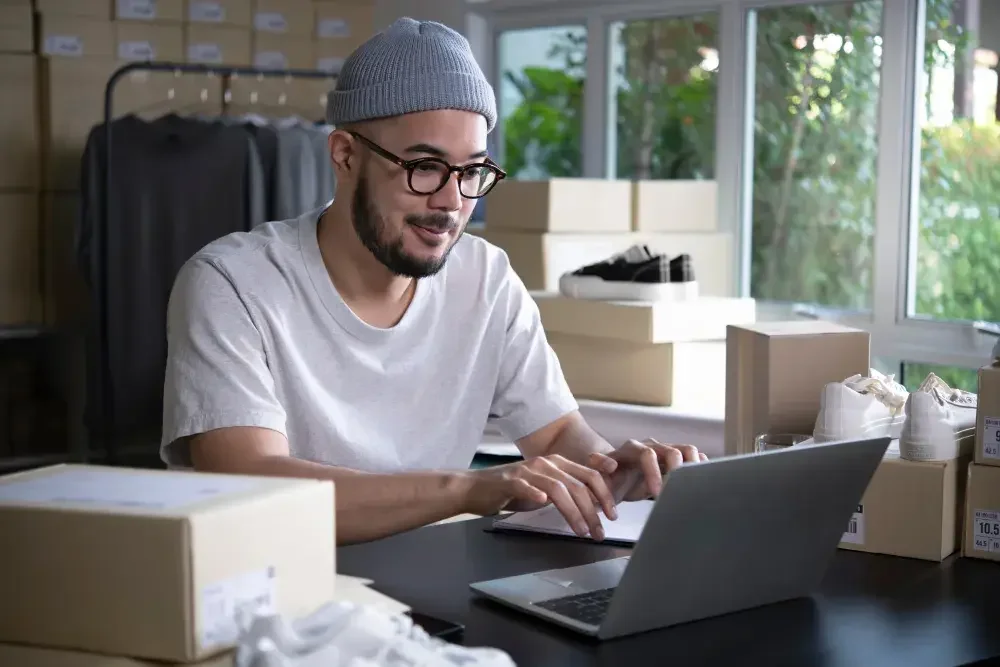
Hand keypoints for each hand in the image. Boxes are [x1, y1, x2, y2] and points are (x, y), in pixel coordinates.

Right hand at [460, 455, 618, 539]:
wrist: (475, 489)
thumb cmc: (510, 491)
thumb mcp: (544, 488)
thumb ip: (565, 491)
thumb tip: (590, 506)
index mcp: (556, 464)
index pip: (589, 475)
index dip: (604, 494)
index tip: (613, 514)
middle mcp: (545, 464)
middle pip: (578, 484)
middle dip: (593, 510)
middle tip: (600, 531)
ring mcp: (526, 472)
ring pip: (558, 489)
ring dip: (573, 511)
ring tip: (582, 530)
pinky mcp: (508, 482)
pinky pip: (524, 486)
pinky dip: (534, 493)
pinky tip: (542, 503)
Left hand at [588, 439, 706, 501]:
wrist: (617, 479)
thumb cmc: (609, 479)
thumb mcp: (599, 477)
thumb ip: (599, 468)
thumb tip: (609, 464)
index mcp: (632, 449)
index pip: (648, 454)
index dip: (654, 472)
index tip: (656, 494)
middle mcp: (651, 446)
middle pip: (672, 450)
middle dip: (677, 470)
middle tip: (677, 491)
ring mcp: (665, 451)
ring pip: (687, 450)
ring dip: (692, 466)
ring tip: (692, 484)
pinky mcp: (675, 459)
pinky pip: (693, 457)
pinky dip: (700, 466)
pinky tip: (702, 479)